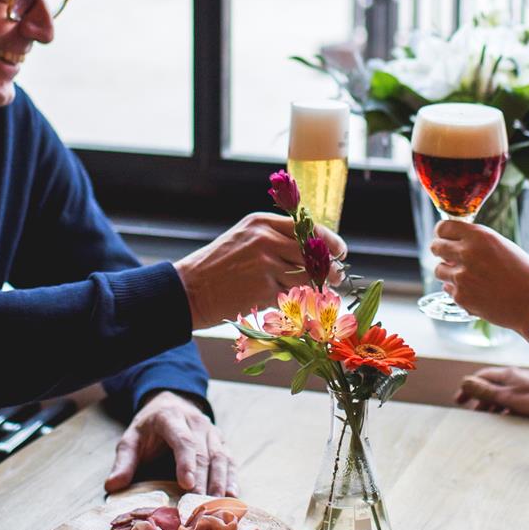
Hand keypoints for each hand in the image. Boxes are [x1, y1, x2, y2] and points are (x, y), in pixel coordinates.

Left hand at [104, 391, 237, 496]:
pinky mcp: (221, 441)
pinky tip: (232, 495)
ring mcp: (211, 431)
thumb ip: (124, 462)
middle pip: (204, 452)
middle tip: (200, 507)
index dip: (186, 462)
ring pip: (221, 457)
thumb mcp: (131, 439)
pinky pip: (230, 460)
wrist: (170, 404)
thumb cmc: (149, 428)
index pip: (183, 440)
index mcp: (171, 418)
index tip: (187, 485)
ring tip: (217, 506)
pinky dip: (232, 478)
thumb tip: (112, 487)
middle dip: (203, 480)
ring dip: (220, 482)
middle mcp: (196, 423)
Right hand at [174, 212, 345, 327]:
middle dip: (328, 268)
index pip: (307, 228)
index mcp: (262, 223)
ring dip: (317, 288)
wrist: (189, 289)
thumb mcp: (244, 238)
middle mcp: (265, 240)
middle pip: (311, 253)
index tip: (339, 252)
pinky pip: (292, 296)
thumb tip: (312, 250)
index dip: (329, 241)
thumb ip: (274, 238)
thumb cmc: (217, 266)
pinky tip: (301, 306)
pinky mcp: (263, 290)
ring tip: (322, 294)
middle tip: (336, 277)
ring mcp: (265, 265)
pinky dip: (299, 302)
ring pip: (305, 277)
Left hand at [430, 218, 528, 334]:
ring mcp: (462, 277)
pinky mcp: (461, 298)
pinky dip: (457, 290)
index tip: (445, 237)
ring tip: (467, 276)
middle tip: (450, 256)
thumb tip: (460, 244)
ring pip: (439, 270)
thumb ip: (480, 244)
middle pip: (435, 247)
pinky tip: (474, 291)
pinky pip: (448, 290)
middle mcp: (467, 254)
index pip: (444, 227)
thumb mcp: (505, 247)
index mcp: (480, 236)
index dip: (443, 232)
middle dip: (441, 251)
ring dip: (448, 272)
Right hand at [456, 365, 528, 423]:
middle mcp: (515, 377)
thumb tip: (465, 383)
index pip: (482, 377)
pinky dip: (504, 407)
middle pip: (491, 384)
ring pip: (502, 393)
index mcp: (507, 375)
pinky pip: (513, 399)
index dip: (468, 387)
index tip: (459, 401)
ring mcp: (525, 385)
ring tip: (484, 416)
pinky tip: (505, 417)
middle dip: (478, 396)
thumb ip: (486, 391)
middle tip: (469, 411)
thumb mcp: (508, 398)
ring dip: (491, 403)